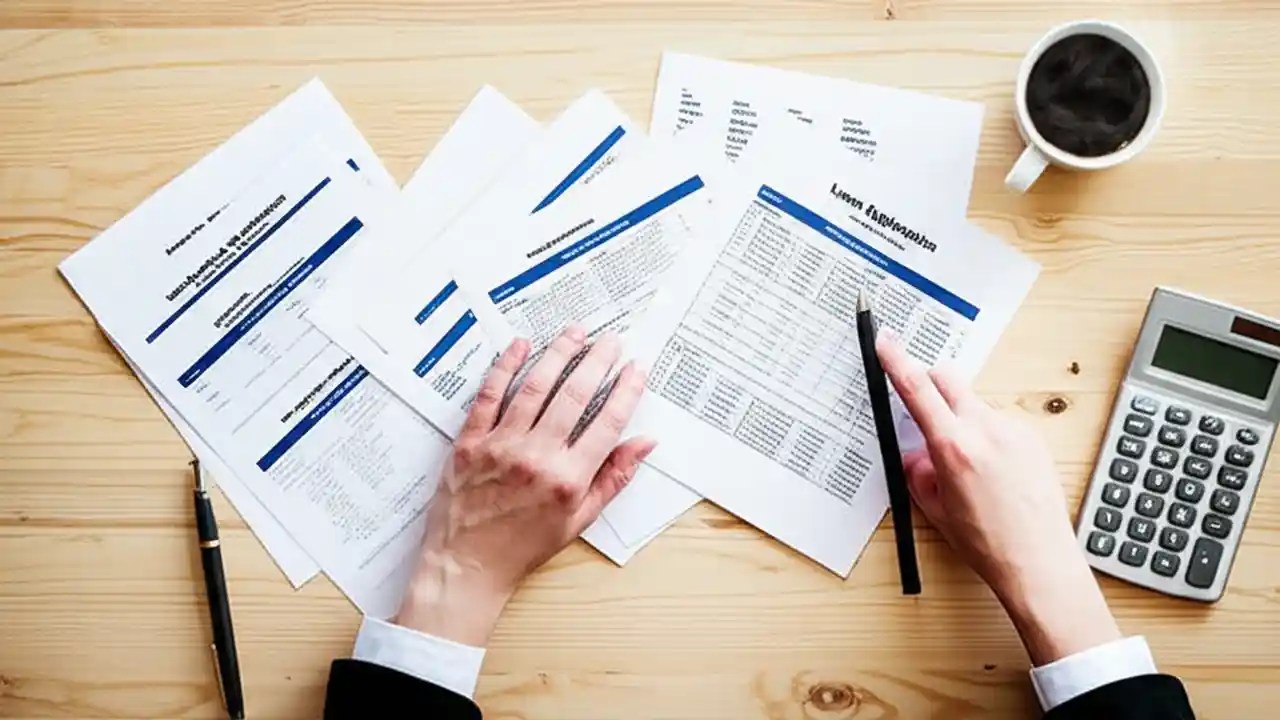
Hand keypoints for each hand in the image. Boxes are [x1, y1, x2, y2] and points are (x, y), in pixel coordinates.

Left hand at [395, 325, 655, 645]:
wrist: (468, 565)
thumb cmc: (524, 546)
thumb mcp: (579, 520)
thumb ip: (614, 478)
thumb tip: (644, 443)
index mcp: (569, 479)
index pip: (607, 423)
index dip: (625, 391)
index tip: (636, 368)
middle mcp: (537, 457)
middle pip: (574, 395)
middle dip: (597, 362)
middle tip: (611, 340)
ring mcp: (501, 446)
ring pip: (535, 388)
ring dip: (558, 354)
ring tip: (575, 333)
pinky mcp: (470, 442)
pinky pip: (490, 395)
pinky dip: (505, 367)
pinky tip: (520, 346)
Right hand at [877, 335, 1120, 665]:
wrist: (1039, 561)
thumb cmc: (988, 543)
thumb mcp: (936, 507)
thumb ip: (919, 471)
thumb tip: (915, 453)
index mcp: (955, 447)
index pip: (917, 389)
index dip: (896, 360)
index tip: (886, 341)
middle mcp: (986, 430)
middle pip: (949, 379)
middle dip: (931, 385)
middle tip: (925, 410)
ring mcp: (1014, 431)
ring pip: (975, 404)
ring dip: (962, 420)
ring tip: (969, 467)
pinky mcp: (1033, 438)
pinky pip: (999, 423)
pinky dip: (987, 437)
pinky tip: (993, 472)